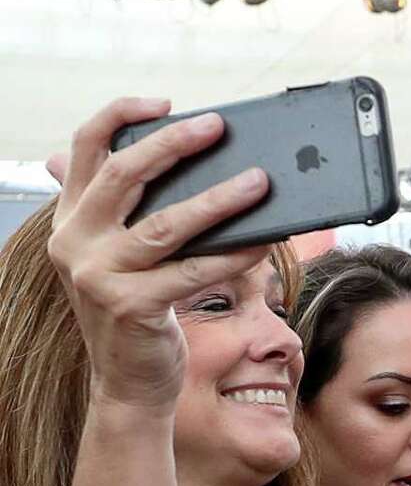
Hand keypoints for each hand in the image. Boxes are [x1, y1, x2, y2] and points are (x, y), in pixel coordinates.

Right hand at [46, 99, 272, 411]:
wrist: (129, 382)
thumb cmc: (140, 309)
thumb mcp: (123, 255)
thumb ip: (137, 213)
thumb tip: (189, 162)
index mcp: (71, 219)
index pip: (85, 148)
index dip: (121, 116)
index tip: (165, 103)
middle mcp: (74, 242)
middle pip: (125, 175)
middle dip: (175, 144)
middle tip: (218, 126)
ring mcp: (98, 275)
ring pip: (166, 224)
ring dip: (219, 199)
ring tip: (260, 180)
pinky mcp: (131, 306)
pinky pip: (194, 271)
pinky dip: (233, 254)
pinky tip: (265, 240)